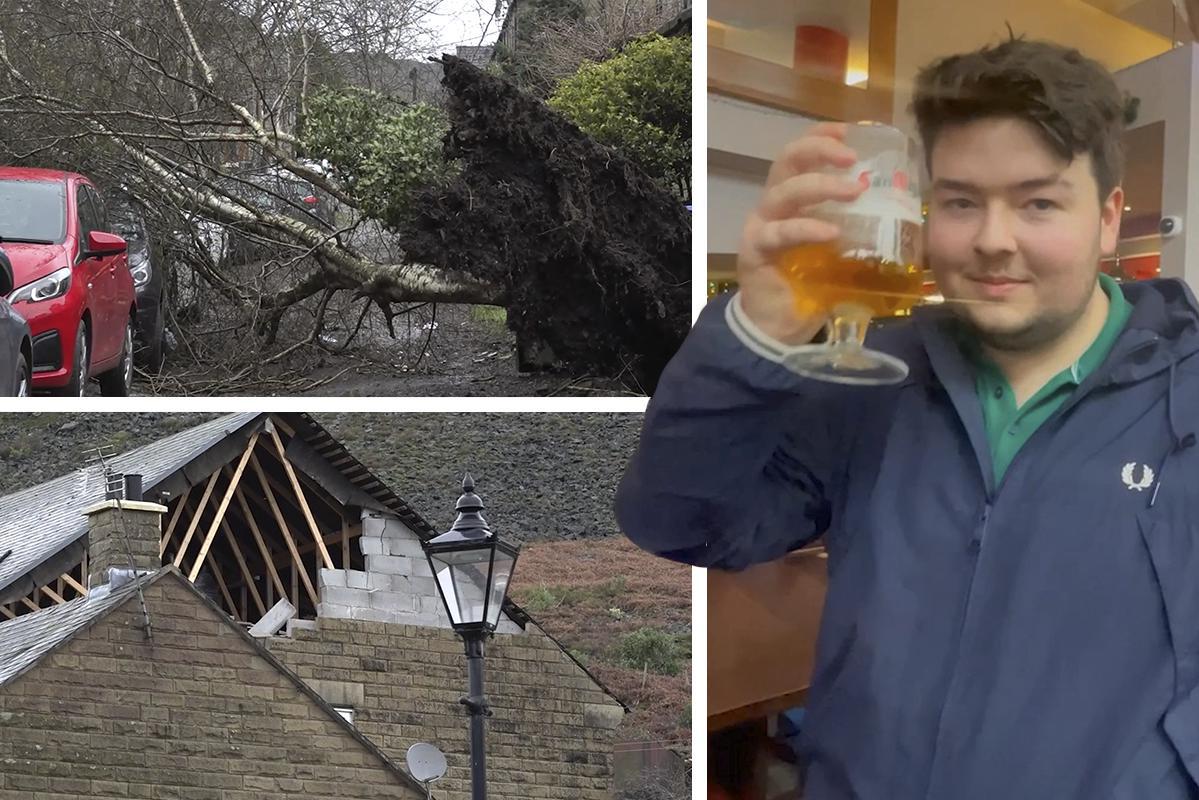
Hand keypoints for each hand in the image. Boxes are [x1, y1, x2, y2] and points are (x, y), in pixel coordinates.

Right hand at [736, 122, 864, 344]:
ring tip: (854, 190)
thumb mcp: (844, 250)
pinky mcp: (755, 252)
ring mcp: (761, 227)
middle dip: (820, 151)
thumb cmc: (812, 285)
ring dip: (820, 185)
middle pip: (787, 162)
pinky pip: (779, 233)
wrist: (781, 328)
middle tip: (852, 158)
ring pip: (783, 192)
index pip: (800, 154)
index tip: (849, 131)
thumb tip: (908, 213)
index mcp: (792, 199)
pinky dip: (807, 229)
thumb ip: (862, 229)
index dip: (821, 136)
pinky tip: (831, 232)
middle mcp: (773, 206)